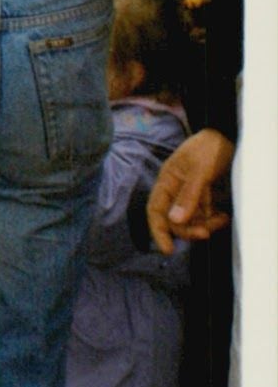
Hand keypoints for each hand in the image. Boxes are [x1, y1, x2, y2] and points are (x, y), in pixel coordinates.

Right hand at [146, 127, 233, 253]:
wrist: (230, 137)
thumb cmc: (209, 148)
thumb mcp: (199, 170)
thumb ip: (188, 195)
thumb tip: (174, 220)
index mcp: (167, 181)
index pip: (156, 210)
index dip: (158, 230)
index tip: (168, 249)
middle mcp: (177, 191)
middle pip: (175, 220)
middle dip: (188, 230)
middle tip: (206, 233)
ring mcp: (192, 196)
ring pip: (192, 221)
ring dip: (205, 225)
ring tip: (221, 219)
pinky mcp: (207, 198)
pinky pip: (207, 217)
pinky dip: (215, 220)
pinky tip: (224, 216)